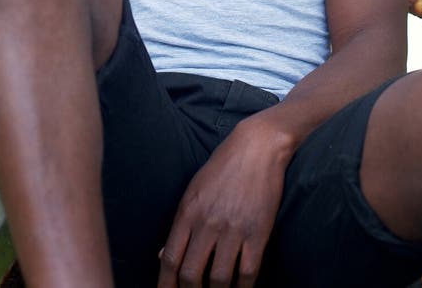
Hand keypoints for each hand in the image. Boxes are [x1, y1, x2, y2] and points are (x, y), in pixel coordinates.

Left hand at [157, 115, 292, 287]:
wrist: (257, 147)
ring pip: (218, 280)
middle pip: (190, 274)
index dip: (165, 285)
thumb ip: (180, 225)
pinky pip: (247, 273)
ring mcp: (233, 229)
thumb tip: (164, 257)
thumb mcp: (194, 191)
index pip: (170, 259)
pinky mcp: (258, 233)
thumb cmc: (223, 168)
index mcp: (188, 212)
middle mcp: (208, 223)